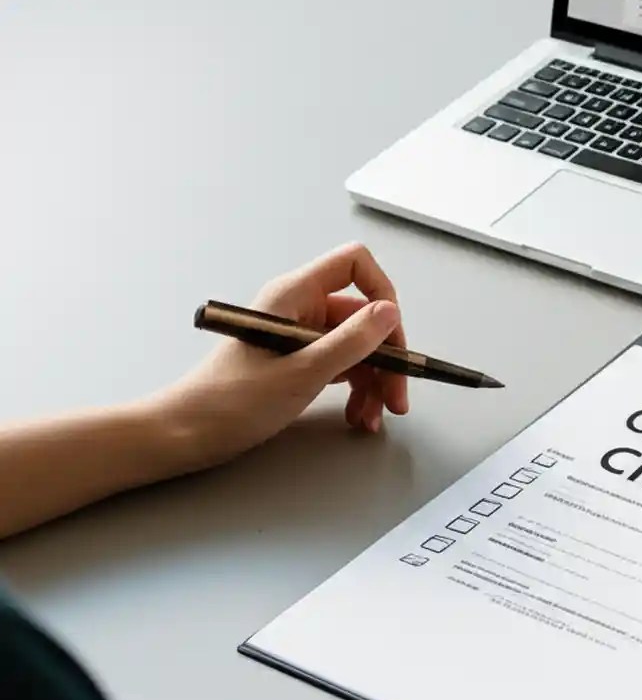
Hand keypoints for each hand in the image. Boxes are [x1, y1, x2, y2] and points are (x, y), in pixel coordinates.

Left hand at [153, 242, 408, 471]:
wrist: (186, 434)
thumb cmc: (232, 401)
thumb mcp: (301, 373)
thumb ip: (350, 342)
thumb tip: (390, 313)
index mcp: (294, 295)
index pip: (354, 265)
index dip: (382, 292)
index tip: (393, 335)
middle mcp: (300, 308)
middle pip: (363, 317)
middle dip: (386, 357)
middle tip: (397, 398)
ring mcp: (299, 336)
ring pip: (356, 347)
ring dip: (374, 381)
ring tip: (373, 418)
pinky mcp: (297, 362)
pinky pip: (341, 367)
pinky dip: (356, 391)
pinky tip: (357, 418)